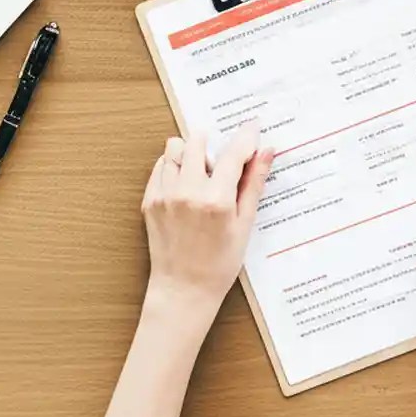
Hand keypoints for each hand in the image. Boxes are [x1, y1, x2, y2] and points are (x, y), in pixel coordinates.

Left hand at [141, 123, 273, 310]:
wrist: (184, 290)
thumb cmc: (218, 264)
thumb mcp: (244, 224)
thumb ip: (254, 184)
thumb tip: (266, 153)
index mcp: (216, 200)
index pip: (233, 153)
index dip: (246, 137)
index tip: (252, 127)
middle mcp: (187, 193)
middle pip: (197, 141)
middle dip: (212, 143)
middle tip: (221, 161)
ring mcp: (164, 196)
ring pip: (173, 149)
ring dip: (189, 153)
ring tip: (201, 174)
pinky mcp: (149, 201)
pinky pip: (160, 167)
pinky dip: (173, 168)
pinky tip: (185, 185)